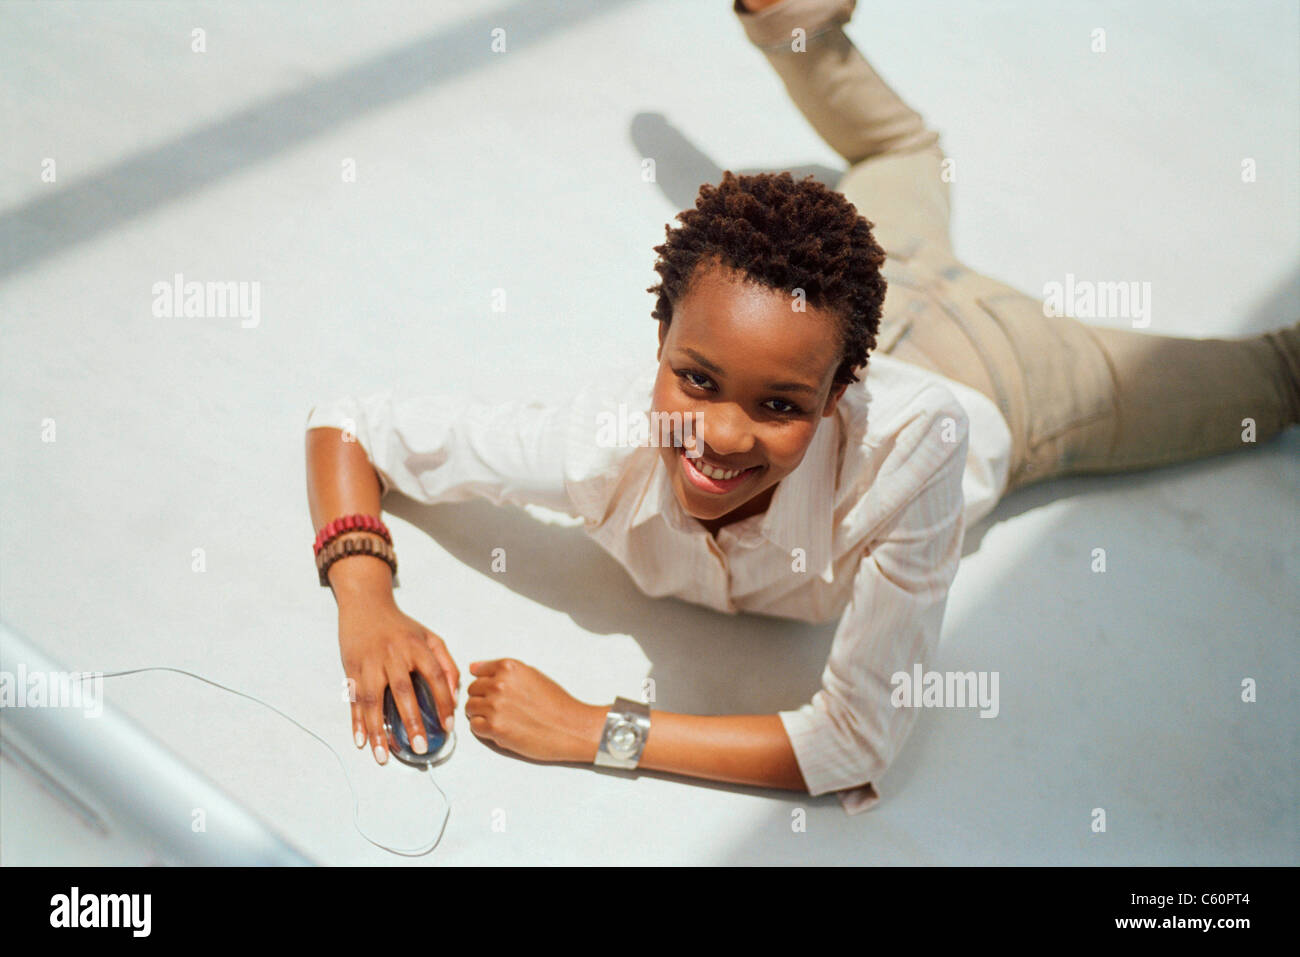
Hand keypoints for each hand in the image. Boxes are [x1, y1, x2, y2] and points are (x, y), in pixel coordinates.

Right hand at [337, 598, 458, 764]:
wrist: (366, 606)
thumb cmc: (402, 627)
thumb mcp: (430, 638)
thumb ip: (447, 664)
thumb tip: (454, 696)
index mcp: (417, 647)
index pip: (436, 677)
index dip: (443, 702)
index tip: (448, 726)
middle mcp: (393, 655)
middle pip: (403, 692)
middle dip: (412, 722)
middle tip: (421, 747)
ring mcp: (370, 662)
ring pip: (373, 701)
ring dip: (378, 730)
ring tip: (384, 755)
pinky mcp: (352, 668)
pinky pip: (354, 699)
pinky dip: (356, 722)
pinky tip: (361, 741)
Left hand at [464, 658, 603, 763]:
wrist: (571, 728)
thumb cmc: (557, 704)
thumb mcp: (532, 675)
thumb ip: (503, 672)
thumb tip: (474, 668)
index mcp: (508, 667)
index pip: (478, 672)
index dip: (486, 684)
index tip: (496, 693)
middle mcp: (499, 683)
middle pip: (472, 690)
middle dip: (483, 699)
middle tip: (501, 709)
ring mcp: (495, 705)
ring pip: (470, 708)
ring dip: (482, 715)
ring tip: (503, 719)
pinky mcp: (494, 727)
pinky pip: (474, 726)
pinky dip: (484, 730)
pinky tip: (501, 729)